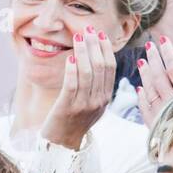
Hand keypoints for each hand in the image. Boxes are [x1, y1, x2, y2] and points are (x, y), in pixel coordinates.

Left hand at [41, 27, 116, 149]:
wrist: (62, 143)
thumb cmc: (73, 119)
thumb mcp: (91, 103)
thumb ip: (95, 85)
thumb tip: (95, 60)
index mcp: (106, 98)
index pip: (110, 68)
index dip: (105, 49)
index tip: (99, 34)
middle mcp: (98, 101)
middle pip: (101, 67)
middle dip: (95, 45)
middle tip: (88, 29)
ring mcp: (84, 105)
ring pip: (88, 73)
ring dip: (83, 52)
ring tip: (78, 36)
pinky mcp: (68, 107)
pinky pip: (72, 84)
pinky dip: (72, 69)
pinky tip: (70, 56)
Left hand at [136, 36, 172, 127]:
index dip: (168, 53)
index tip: (163, 40)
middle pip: (159, 76)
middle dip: (154, 59)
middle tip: (149, 46)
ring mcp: (162, 116)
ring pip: (149, 90)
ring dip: (145, 74)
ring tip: (142, 61)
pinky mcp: (155, 129)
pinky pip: (145, 109)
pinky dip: (142, 98)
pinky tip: (140, 89)